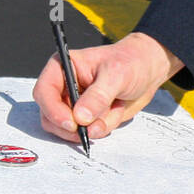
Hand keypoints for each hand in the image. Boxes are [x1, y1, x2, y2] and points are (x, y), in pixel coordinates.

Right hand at [33, 31, 184, 142]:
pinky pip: (86, 133)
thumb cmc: (131, 61)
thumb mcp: (117, 74)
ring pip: (67, 129)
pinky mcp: (86, 117)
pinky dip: (102, 128)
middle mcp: (64, 87)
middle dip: (71, 127)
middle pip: (50, 116)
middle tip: (92, 128)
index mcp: (64, 67)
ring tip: (112, 112)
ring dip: (90, 128)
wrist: (149, 69)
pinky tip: (115, 111)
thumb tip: (80, 117)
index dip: (53, 110)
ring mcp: (74, 104)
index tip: (72, 123)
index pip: (44, 92)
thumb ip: (98, 96)